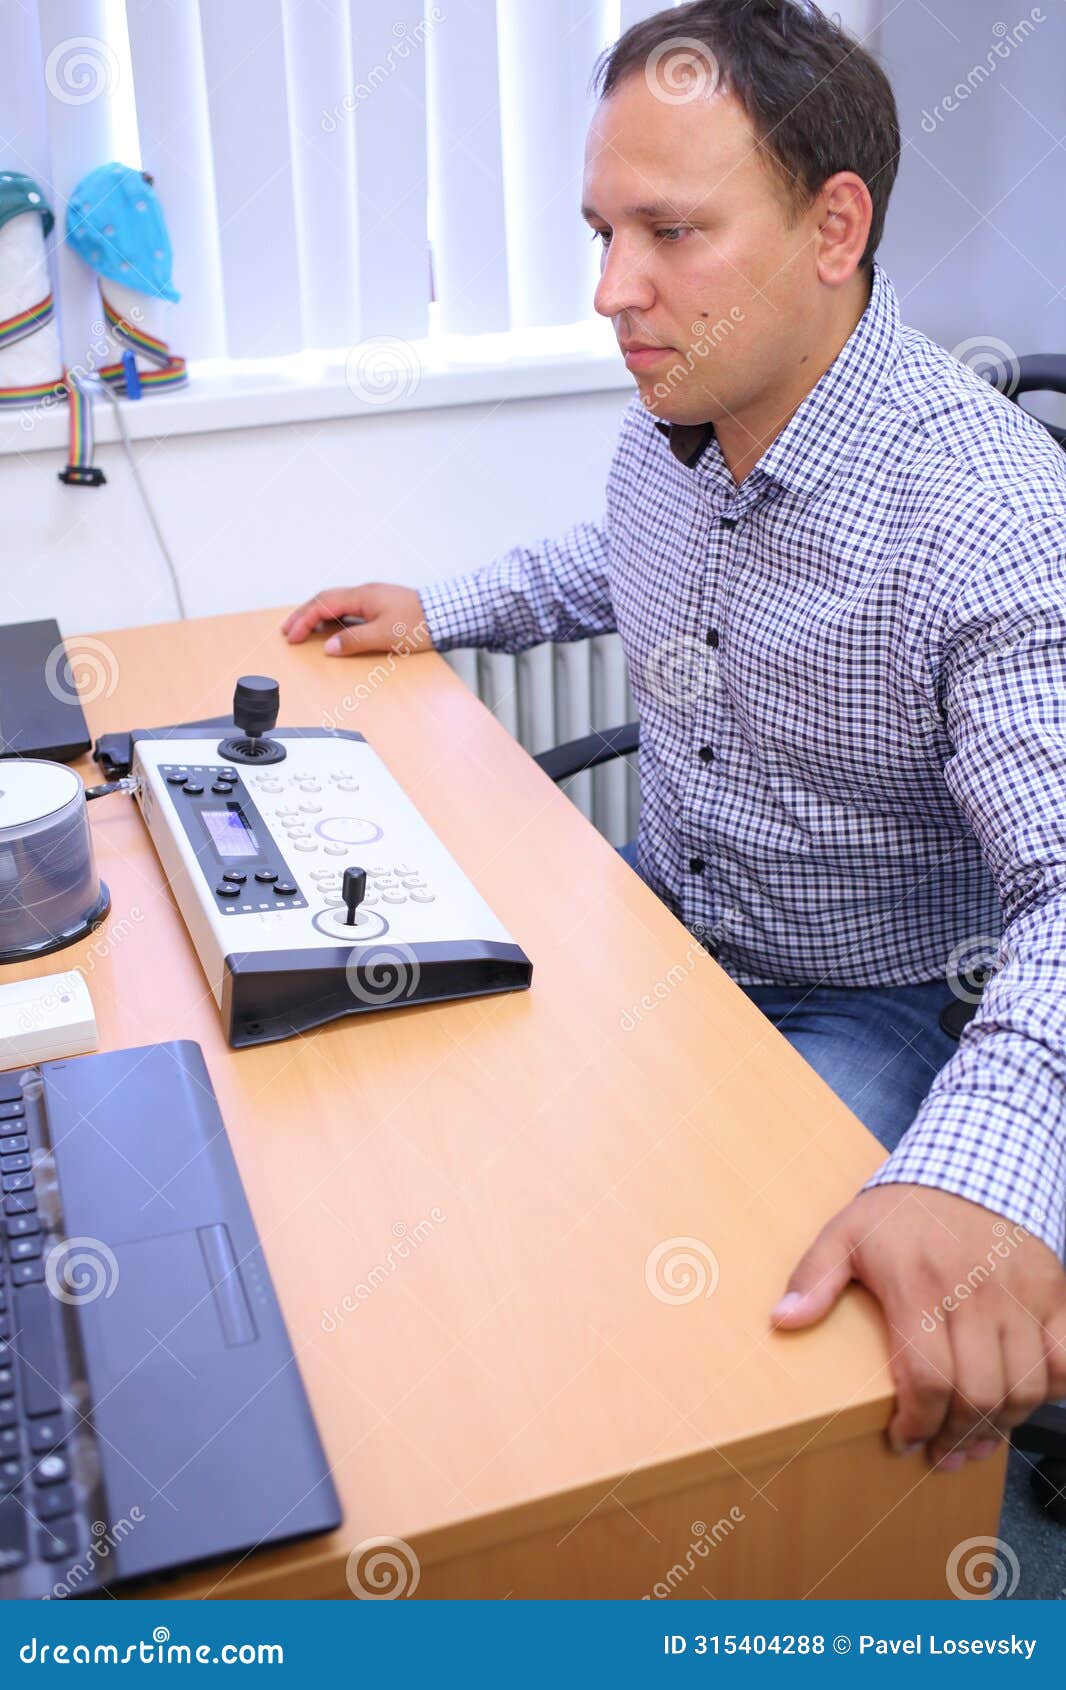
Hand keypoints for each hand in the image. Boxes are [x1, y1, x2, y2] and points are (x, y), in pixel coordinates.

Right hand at [281, 584, 433, 656]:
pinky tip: (333, 626)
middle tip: (287, 631)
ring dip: (317, 613)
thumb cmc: (420, 623)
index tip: (292, 636)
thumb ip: (354, 641)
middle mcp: (364, 592)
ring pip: (336, 601)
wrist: (447, 613)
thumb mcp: (384, 635)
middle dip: (303, 614)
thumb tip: (329, 647)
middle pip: (325, 599)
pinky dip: (333, 615)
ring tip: (304, 629)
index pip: (323, 605)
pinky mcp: (381, 603)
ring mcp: (373, 596)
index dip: (303, 620)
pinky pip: (348, 606)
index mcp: (362, 596)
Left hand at [770, 1184, 1065, 1469]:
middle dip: (956, 1438)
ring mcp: (1020, 1294)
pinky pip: (1065, 1361)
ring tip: (975, 1441)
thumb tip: (782, 1321)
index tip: (904, 1441)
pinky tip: (1022, 1402)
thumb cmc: (904, 1207)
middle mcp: (975, 1292)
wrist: (972, 1161)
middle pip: (978, 1393)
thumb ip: (814, 1278)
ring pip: (1024, 1387)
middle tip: (941, 1454)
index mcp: (919, 1284)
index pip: (928, 1377)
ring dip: (1000, 1427)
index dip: (917, 1423)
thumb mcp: (847, 1232)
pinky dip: (1052, 1390)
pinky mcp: (1053, 1292)